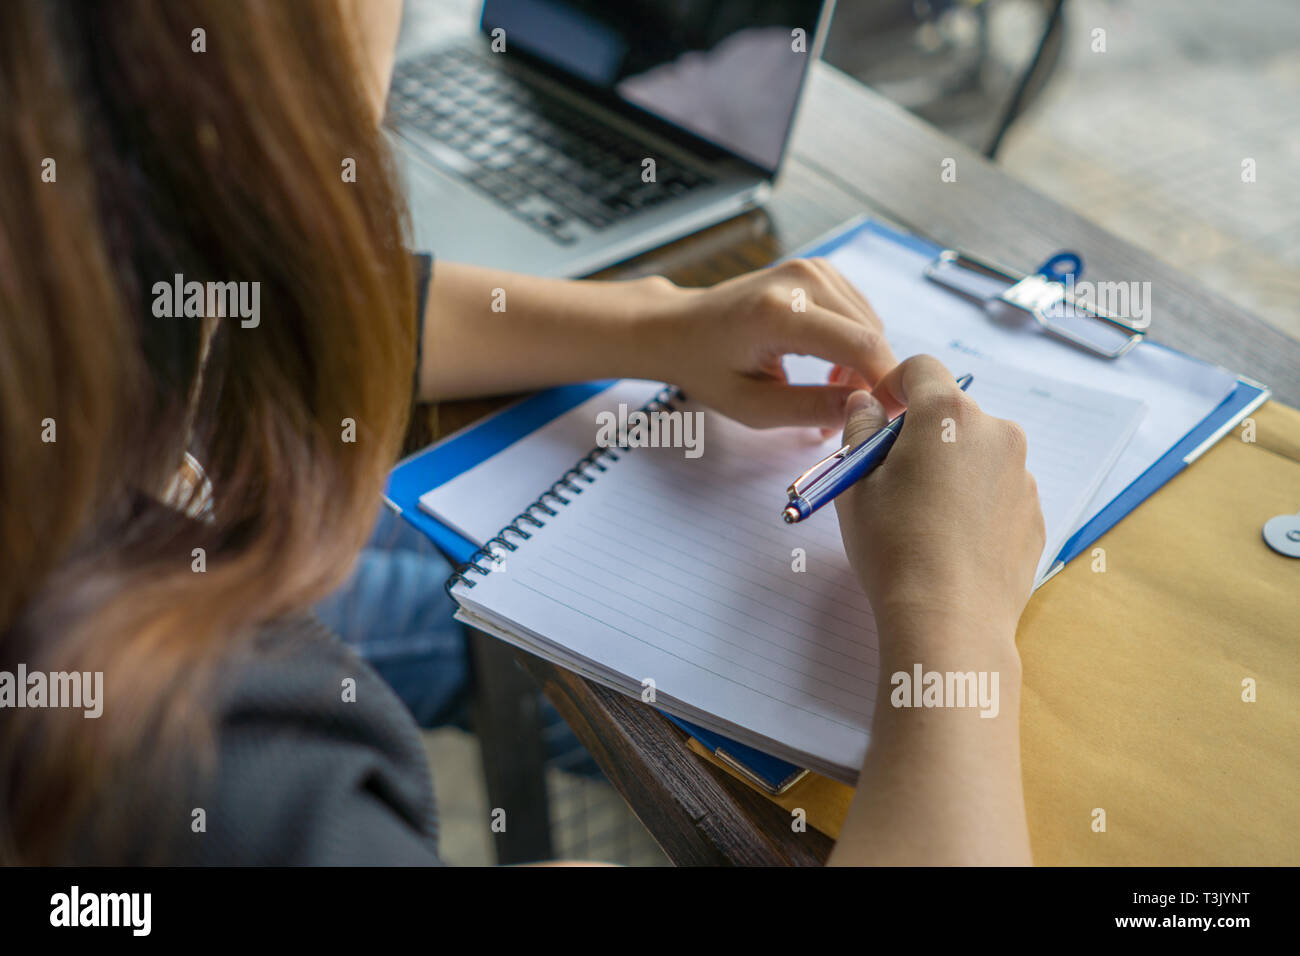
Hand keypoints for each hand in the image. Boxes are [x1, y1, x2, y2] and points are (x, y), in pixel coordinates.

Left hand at [642, 259, 897, 428]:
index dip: (885, 384)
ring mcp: (813, 268)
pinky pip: (860, 314)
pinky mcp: (820, 269)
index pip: (860, 345)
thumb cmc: (707, 368)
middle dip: (870, 381)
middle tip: (842, 418)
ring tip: (827, 395)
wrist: (679, 327)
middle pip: (871, 335)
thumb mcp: (752, 406)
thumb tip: (863, 412)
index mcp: (778, 311)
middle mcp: (801, 278)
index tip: (887, 419)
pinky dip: (854, 345)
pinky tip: (827, 368)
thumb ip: (810, 409)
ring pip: (871, 326)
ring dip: (861, 365)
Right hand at [833, 355, 1045, 642]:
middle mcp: (996, 432)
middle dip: (922, 434)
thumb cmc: (892, 548)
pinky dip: (975, 502)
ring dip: (951, 468)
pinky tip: (951, 542)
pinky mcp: (1035, 513)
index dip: (894, 383)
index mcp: (948, 415)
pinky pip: (998, 491)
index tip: (878, 413)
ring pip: (978, 453)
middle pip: (952, 414)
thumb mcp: (856, 484)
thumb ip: (859, 430)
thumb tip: (866, 403)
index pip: (922, 369)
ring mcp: (1022, 475)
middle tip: (891, 478)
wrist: (950, 620)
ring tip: (923, 518)